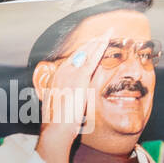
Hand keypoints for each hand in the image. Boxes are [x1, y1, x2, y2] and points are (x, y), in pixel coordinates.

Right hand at [34, 30, 110, 162]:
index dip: (84, 51)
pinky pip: (92, 58)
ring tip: (108, 33)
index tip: (93, 45)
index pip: (73, 59)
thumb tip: (69, 98)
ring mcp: (70, 73)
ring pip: (86, 52)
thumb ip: (65, 98)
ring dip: (97, 41)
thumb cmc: (58, 123)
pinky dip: (99, 48)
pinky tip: (107, 40)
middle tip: (104, 33)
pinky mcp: (80, 78)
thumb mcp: (59, 106)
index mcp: (56, 77)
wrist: (55, 130)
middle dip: (92, 43)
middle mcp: (62, 71)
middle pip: (79, 52)